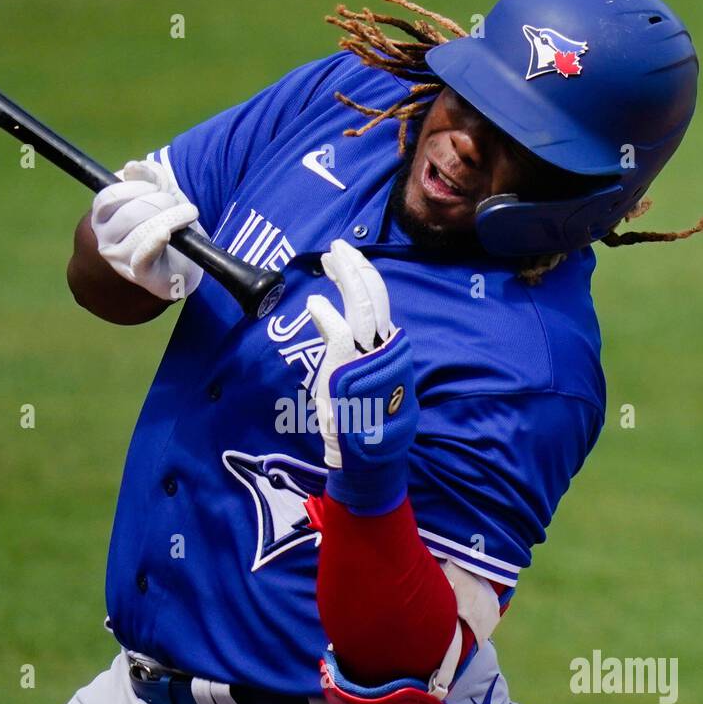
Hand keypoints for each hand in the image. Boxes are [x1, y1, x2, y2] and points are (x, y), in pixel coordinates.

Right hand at [91, 159, 202, 302]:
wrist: (183, 259)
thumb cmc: (166, 221)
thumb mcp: (160, 192)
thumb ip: (148, 176)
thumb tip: (132, 166)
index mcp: (103, 216)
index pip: (109, 196)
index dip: (137, 186)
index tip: (159, 187)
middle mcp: (104, 238)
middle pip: (127, 214)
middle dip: (159, 202)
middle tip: (176, 203)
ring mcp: (119, 258)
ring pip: (140, 232)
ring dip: (171, 218)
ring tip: (187, 214)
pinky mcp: (138, 274)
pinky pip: (143, 257)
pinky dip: (155, 243)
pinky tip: (166, 233)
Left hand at [307, 240, 417, 514]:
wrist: (366, 455)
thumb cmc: (363, 422)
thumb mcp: (365, 382)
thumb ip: (360, 353)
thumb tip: (347, 331)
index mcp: (388, 348)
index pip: (378, 303)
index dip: (362, 278)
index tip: (344, 264)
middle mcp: (384, 347)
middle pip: (374, 295)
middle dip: (356, 266)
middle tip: (339, 248)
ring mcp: (370, 355)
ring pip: (362, 303)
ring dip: (347, 275)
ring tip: (332, 257)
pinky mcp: (351, 365)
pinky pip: (338, 330)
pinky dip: (325, 314)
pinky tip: (314, 303)